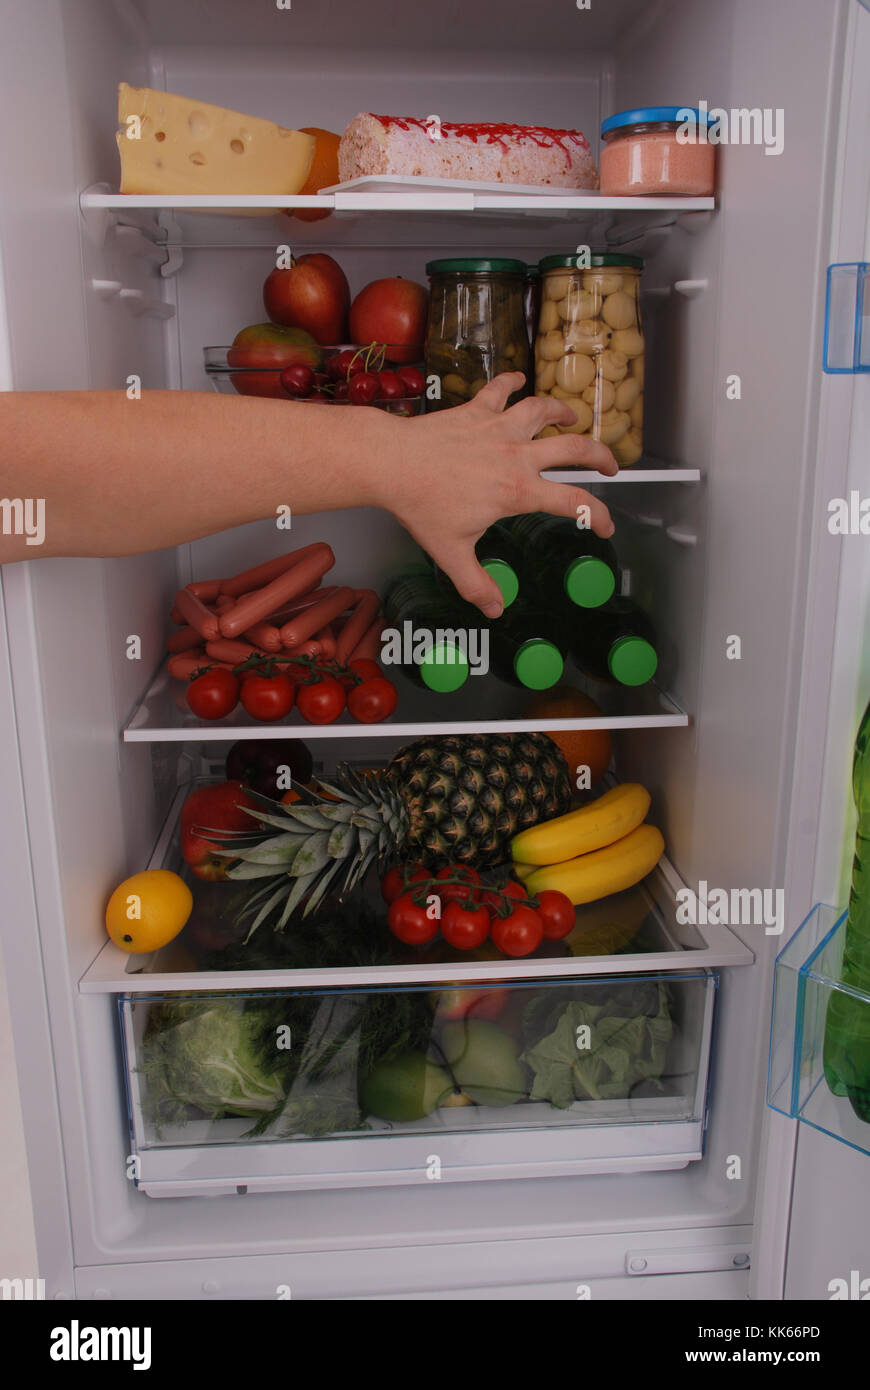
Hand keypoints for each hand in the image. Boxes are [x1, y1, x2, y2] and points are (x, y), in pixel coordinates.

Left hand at [381, 372, 617, 615]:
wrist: (394, 464)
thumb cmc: (422, 507)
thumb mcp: (451, 553)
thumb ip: (476, 583)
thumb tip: (495, 610)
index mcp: (517, 491)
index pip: (573, 503)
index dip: (597, 515)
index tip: (605, 525)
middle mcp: (516, 455)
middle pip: (573, 448)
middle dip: (600, 455)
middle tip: (610, 465)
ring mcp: (498, 428)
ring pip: (542, 411)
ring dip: (562, 411)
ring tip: (572, 416)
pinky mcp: (476, 410)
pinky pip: (501, 389)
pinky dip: (512, 381)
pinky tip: (518, 378)